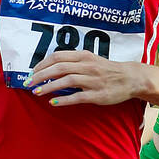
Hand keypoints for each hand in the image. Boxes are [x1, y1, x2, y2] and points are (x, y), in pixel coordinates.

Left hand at [26, 51, 141, 106]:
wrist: (130, 78)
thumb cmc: (106, 70)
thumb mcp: (90, 60)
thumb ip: (72, 62)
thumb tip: (49, 68)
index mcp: (83, 56)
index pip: (57, 57)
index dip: (41, 64)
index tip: (31, 73)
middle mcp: (87, 66)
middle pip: (59, 68)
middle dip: (40, 76)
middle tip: (28, 84)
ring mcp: (93, 80)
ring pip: (67, 81)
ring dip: (49, 87)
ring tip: (37, 92)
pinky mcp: (98, 95)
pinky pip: (78, 97)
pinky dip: (64, 99)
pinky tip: (53, 102)